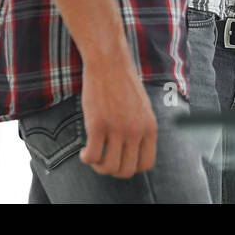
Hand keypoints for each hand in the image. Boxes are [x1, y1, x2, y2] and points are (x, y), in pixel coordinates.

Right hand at [78, 60, 156, 177]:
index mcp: (150, 127)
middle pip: (127, 170)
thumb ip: (141, 129)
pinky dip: (86, 159)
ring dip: (98, 167)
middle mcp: (136, 131)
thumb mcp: (143, 108)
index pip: (146, 164)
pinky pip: (92, 156)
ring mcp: (117, 129)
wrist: (109, 63)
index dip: (132, 166)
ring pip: (109, 167)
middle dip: (113, 171)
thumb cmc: (124, 84)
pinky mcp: (98, 125)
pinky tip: (84, 151)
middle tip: (104, 160)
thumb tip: (132, 152)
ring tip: (93, 156)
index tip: (121, 159)